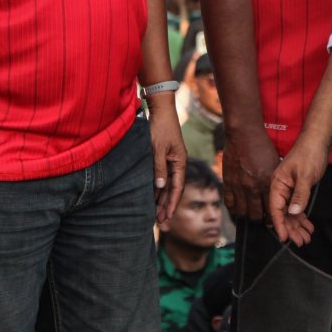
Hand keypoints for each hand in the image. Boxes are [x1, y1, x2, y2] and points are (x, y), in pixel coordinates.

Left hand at [147, 99, 186, 221]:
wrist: (161, 109)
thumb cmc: (160, 127)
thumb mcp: (158, 148)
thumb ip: (158, 167)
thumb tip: (161, 187)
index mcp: (180, 162)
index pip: (177, 188)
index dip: (171, 203)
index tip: (166, 217)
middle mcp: (177, 163)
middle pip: (173, 189)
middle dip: (166, 205)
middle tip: (159, 221)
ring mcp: (171, 160)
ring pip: (167, 184)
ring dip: (161, 198)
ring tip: (155, 213)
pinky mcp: (163, 157)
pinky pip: (161, 176)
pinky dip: (157, 187)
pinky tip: (151, 196)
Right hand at [222, 126, 279, 221]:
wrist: (243, 134)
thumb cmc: (262, 147)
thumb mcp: (275, 164)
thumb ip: (274, 181)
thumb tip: (278, 194)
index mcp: (267, 183)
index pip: (271, 209)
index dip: (273, 216)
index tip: (274, 217)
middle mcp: (252, 187)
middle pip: (256, 215)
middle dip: (260, 219)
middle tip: (261, 217)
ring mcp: (238, 186)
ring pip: (241, 212)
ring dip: (246, 215)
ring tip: (249, 213)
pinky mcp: (227, 182)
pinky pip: (229, 203)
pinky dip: (233, 208)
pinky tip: (238, 207)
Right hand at [268, 136, 327, 245]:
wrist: (317, 141)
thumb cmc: (309, 155)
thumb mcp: (306, 175)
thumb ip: (300, 194)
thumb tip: (293, 213)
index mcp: (278, 183)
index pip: (275, 208)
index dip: (279, 224)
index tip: (284, 238)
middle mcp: (281, 188)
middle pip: (283, 213)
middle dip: (291, 228)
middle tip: (301, 242)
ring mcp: (289, 188)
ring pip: (290, 211)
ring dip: (297, 225)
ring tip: (306, 238)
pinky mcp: (297, 188)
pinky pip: (297, 206)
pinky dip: (302, 216)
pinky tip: (308, 226)